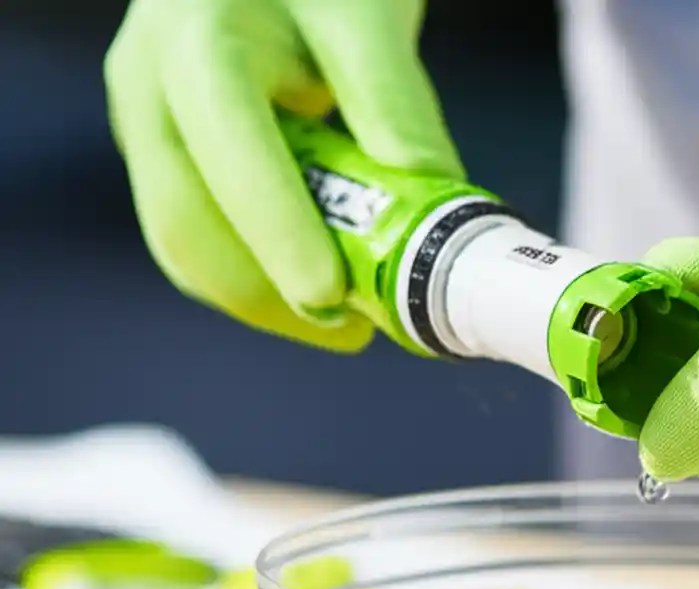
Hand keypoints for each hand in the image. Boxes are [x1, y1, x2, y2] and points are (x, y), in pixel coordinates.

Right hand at [106, 0, 461, 350]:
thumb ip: (395, 105)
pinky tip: (320, 279)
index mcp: (199, 42)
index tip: (335, 296)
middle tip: (354, 331)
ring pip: (186, 242)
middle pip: (186, 223)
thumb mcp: (367, 17)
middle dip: (268, 293)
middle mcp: (151, 86)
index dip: (279, 233)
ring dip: (262, 296)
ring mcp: (149, 122)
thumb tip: (433, 207)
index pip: (231, 153)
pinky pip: (202, 229)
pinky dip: (258, 268)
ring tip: (347, 318)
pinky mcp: (167, 149)